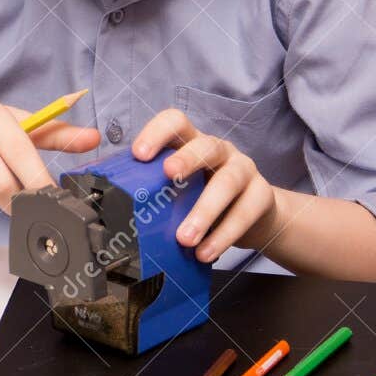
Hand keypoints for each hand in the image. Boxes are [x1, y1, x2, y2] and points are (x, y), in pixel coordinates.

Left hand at [131, 109, 278, 261]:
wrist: (255, 216)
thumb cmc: (204, 198)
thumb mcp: (179, 189)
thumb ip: (155, 189)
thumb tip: (113, 208)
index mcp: (192, 142)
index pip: (176, 122)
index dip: (157, 132)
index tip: (138, 154)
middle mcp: (220, 150)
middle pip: (206, 146)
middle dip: (186, 159)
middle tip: (167, 175)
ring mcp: (244, 170)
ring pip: (228, 182)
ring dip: (205, 211)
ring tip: (184, 239)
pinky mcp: (262, 195)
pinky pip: (245, 213)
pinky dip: (224, 236)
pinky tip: (205, 252)